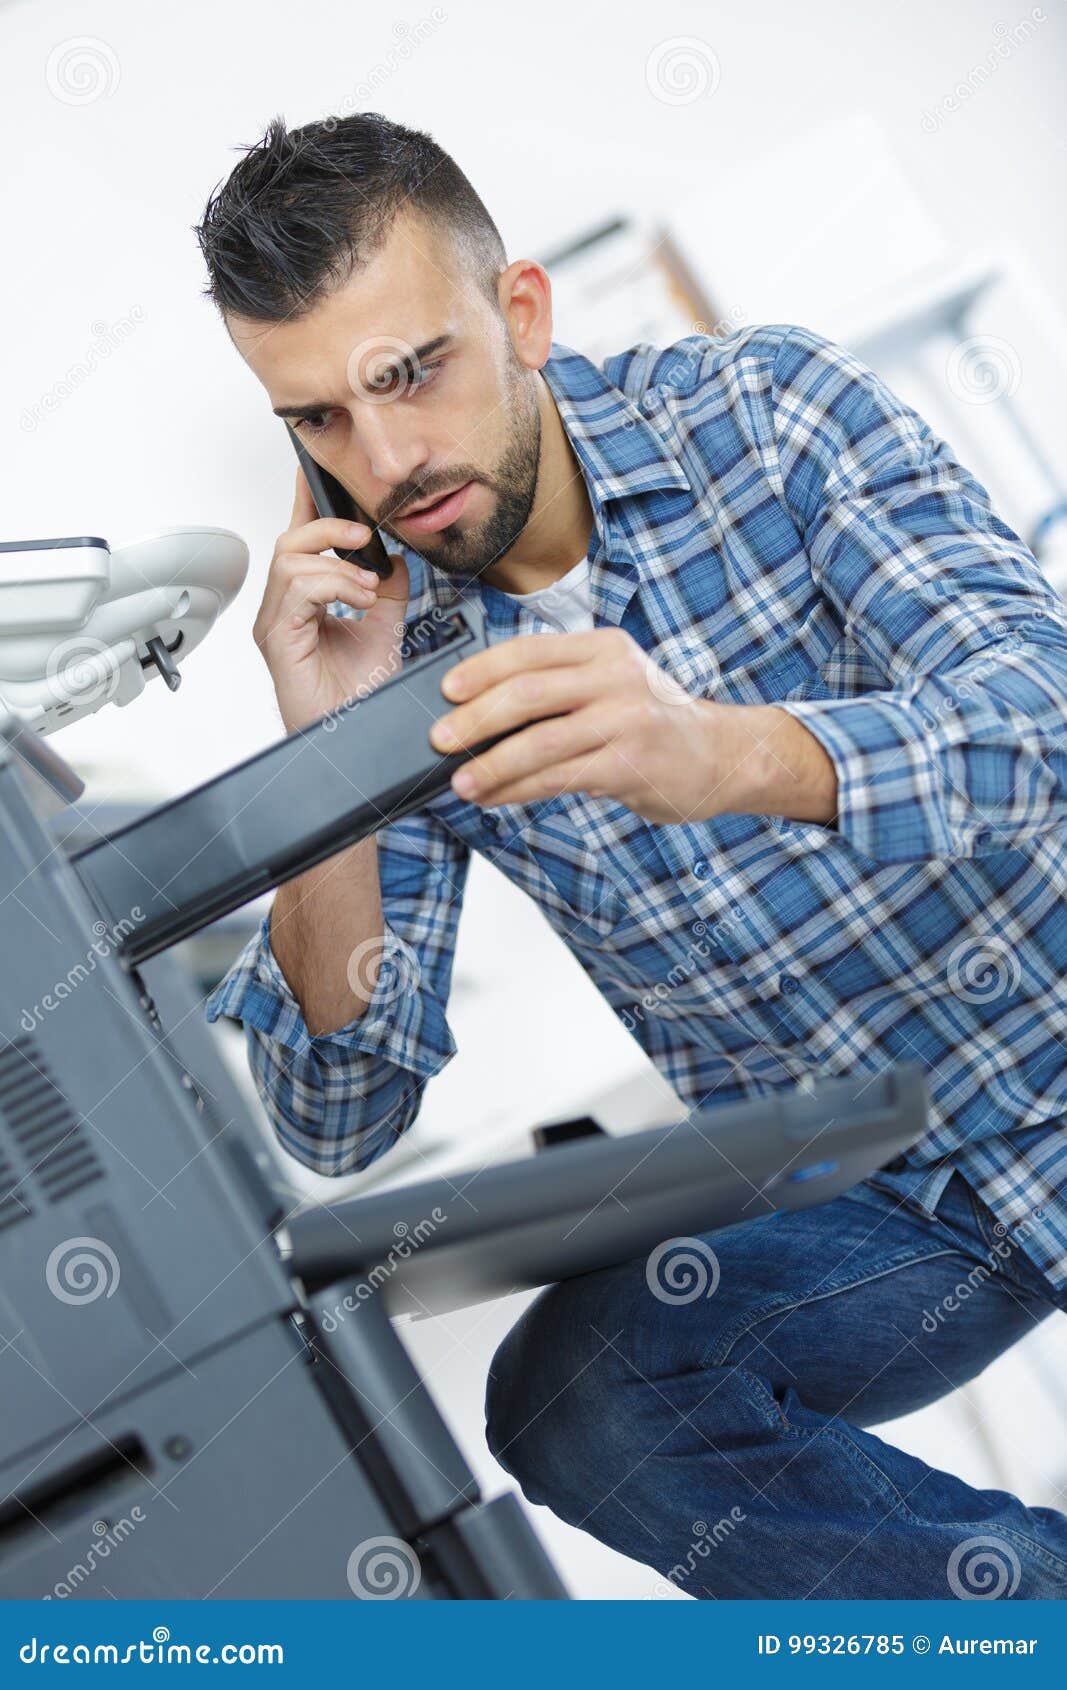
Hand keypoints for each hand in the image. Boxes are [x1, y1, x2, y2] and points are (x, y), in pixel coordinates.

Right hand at [253, 466, 408, 732]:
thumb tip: (395, 557)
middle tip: (365, 537)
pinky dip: (334, 585)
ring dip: (338, 566)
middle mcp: (282, 609)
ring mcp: (275, 624)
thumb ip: (387, 591)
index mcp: (303, 602)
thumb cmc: (359, 694)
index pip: (300, 540)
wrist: (356, 732)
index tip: (316, 471)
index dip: (307, 502)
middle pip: (288, 540)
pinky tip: (359, 602)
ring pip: (289, 560)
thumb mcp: (385, 628)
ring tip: (368, 590)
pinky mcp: (276, 640)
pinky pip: (296, 589)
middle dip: (328, 526)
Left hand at [428, 626, 727, 822]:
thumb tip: (480, 714)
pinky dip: (518, 790)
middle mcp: (615, 677)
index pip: (529, 651)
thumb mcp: (613, 684)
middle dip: (475, 718)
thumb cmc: (655, 722)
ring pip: (540, 741)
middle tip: (439, 739)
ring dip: (492, 764)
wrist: (724, 755)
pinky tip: (495, 797)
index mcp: (604, 648)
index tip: (446, 691)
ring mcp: (625, 720)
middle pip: (528, 693)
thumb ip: (560, 689)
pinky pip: (559, 778)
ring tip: (460, 781)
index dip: (481, 670)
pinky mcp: (629, 764)